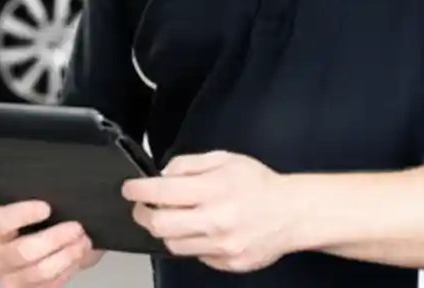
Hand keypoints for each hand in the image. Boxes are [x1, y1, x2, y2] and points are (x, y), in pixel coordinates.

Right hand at [0, 181, 103, 286]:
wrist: (31, 237)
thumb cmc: (22, 214)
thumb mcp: (12, 194)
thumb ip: (3, 184)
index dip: (22, 215)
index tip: (46, 207)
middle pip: (24, 251)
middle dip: (56, 238)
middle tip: (77, 226)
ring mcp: (9, 276)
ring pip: (40, 272)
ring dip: (67, 255)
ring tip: (83, 241)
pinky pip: (48, 286)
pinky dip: (67, 270)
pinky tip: (77, 255)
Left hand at [122, 151, 301, 272]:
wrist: (293, 213)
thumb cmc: (258, 184)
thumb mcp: (223, 159)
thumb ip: (188, 164)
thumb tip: (162, 175)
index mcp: (215, 189)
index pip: (162, 191)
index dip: (138, 190)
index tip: (130, 189)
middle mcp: (217, 220)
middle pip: (160, 224)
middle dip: (143, 214)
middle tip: (142, 206)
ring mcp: (223, 246)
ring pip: (173, 244)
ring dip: (166, 230)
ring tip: (173, 217)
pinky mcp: (229, 263)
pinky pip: (195, 256)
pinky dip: (191, 243)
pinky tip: (199, 230)